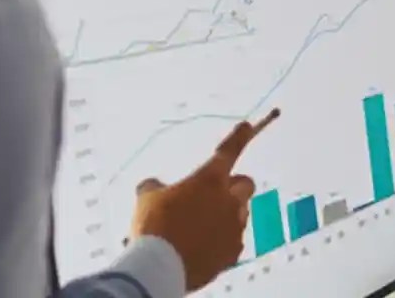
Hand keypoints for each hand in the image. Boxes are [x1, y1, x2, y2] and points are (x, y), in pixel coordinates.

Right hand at [130, 108, 279, 290]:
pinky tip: (204, 247)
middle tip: (214, 195)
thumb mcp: (147, 199)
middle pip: (245, 184)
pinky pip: (234, 240)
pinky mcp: (233, 252)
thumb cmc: (155, 227)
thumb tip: (153, 185)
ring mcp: (234, 227)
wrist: (160, 267)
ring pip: (240, 214)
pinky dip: (222, 241)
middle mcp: (229, 200)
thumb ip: (155, 187)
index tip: (246, 127)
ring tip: (201, 228)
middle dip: (233, 186)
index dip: (239, 137)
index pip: (230, 151)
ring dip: (227, 215)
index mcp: (209, 180)